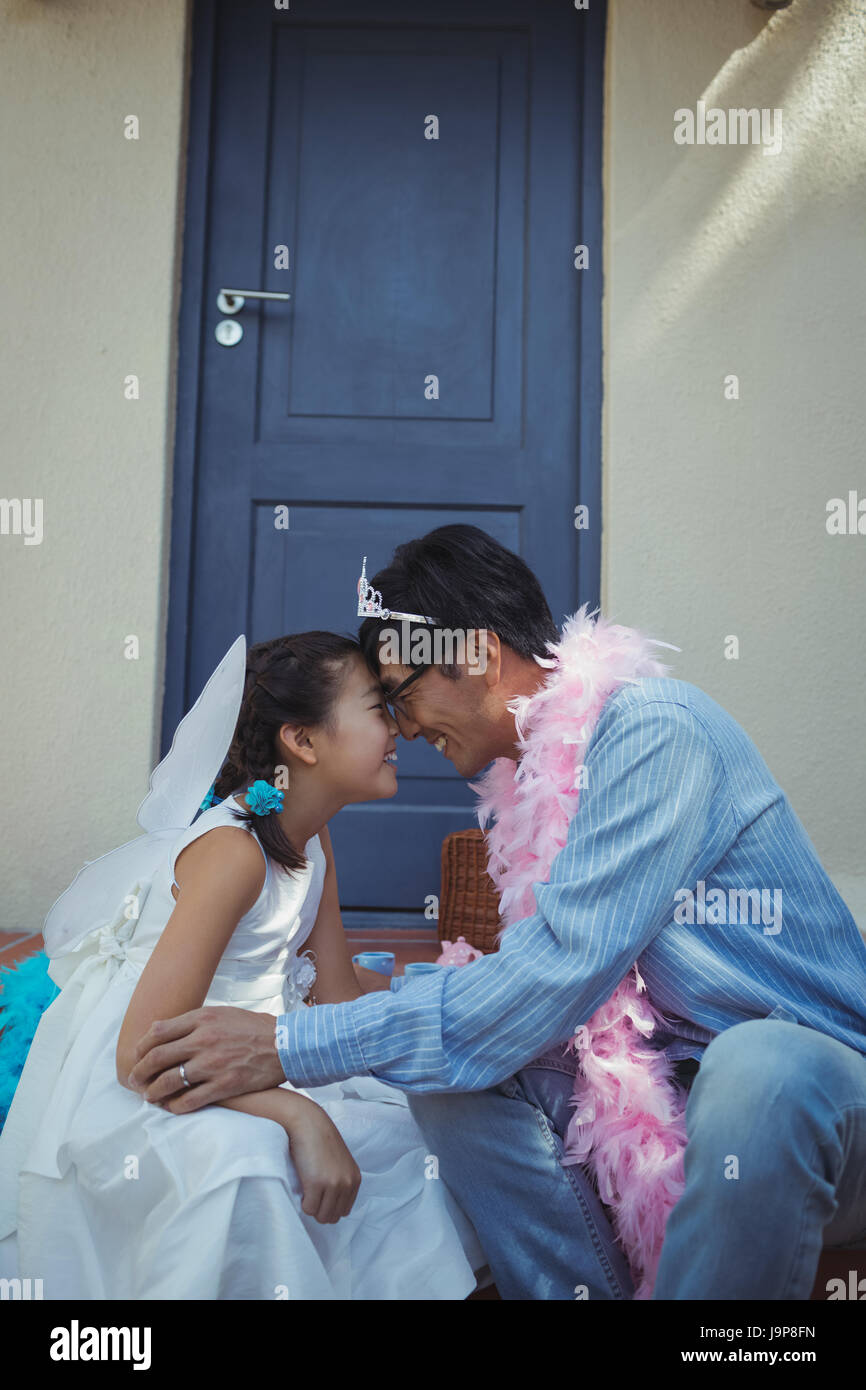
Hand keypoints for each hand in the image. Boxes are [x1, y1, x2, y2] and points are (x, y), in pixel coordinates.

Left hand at [127, 1006, 284, 1110]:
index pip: (158, 1032)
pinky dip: (174, 1106)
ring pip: (169, 1082)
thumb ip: (193, 1021)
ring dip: (153, 1092)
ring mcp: (213, 1064)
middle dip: (140, 1072)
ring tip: (149, 1097)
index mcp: (202, 1018)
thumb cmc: (253, 1028)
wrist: (285, 1045)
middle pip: (157, 1058)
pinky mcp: (224, 1085)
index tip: (137, 1057)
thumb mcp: (222, 1013)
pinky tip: (170, 1107)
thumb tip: (161, 1029)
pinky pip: (189, 1101)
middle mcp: (203, 1039)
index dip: (141, 1048)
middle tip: (134, 1081)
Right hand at [278, 1093, 361, 1224]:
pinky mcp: (316, 1184)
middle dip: (320, 1210)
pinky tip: (302, 1188)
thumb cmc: (319, 1141)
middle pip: (334, 1216)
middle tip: (311, 1194)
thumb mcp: (339, 1163)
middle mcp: (347, 1183)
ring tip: (307, 1191)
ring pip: (322, 1216)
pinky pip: (309, 1209)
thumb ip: (340, 1182)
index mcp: (355, 1179)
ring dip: (312, 1208)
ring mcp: (333, 1184)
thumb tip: (330, 1208)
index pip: (344, 1210)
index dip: (329, 1207)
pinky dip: (303, 1204)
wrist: (308, 1123)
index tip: (320, 1196)